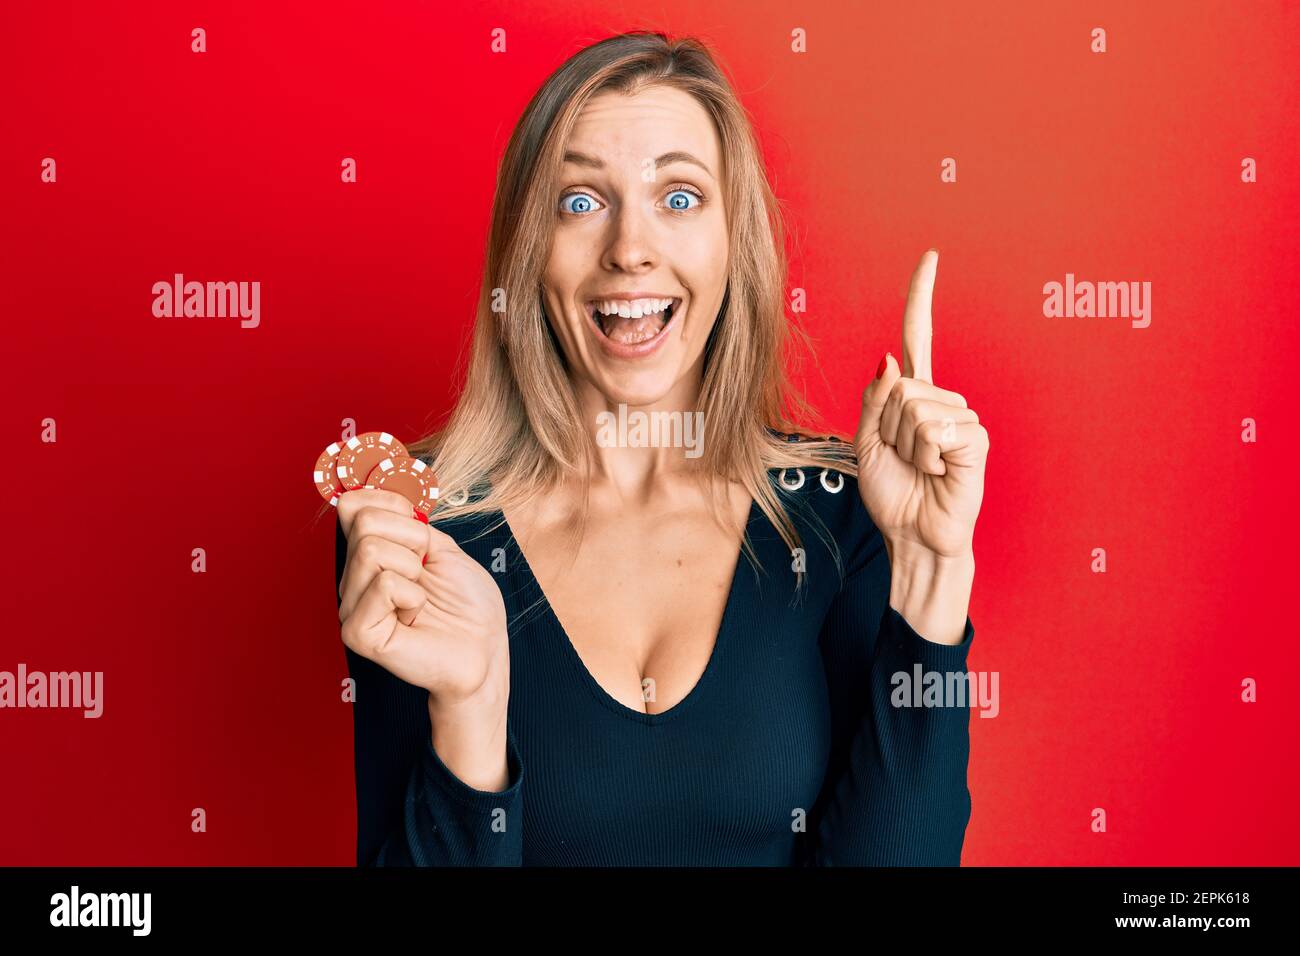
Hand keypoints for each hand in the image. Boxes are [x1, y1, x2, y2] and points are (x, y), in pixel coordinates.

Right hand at [336, 488, 508, 708]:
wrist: (484, 649)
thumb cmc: (467, 604)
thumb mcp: (442, 547)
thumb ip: (408, 521)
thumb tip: (380, 486)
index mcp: (368, 556)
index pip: (352, 503)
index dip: (391, 503)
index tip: (420, 531)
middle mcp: (352, 578)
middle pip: (364, 521)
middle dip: (413, 541)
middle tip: (425, 574)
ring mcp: (350, 606)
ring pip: (371, 549)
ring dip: (413, 570)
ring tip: (421, 598)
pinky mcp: (357, 632)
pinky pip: (384, 585)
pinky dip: (413, 598)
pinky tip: (414, 619)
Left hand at [856, 249, 988, 559]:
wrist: (912, 535)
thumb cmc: (892, 493)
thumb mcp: (866, 444)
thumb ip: (873, 400)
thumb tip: (889, 358)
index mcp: (913, 396)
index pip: (919, 336)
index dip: (922, 297)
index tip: (931, 257)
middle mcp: (941, 400)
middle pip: (897, 388)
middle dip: (886, 430)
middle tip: (902, 459)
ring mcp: (961, 417)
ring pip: (911, 410)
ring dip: (905, 447)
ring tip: (921, 468)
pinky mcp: (976, 438)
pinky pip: (934, 430)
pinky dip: (926, 457)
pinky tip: (939, 473)